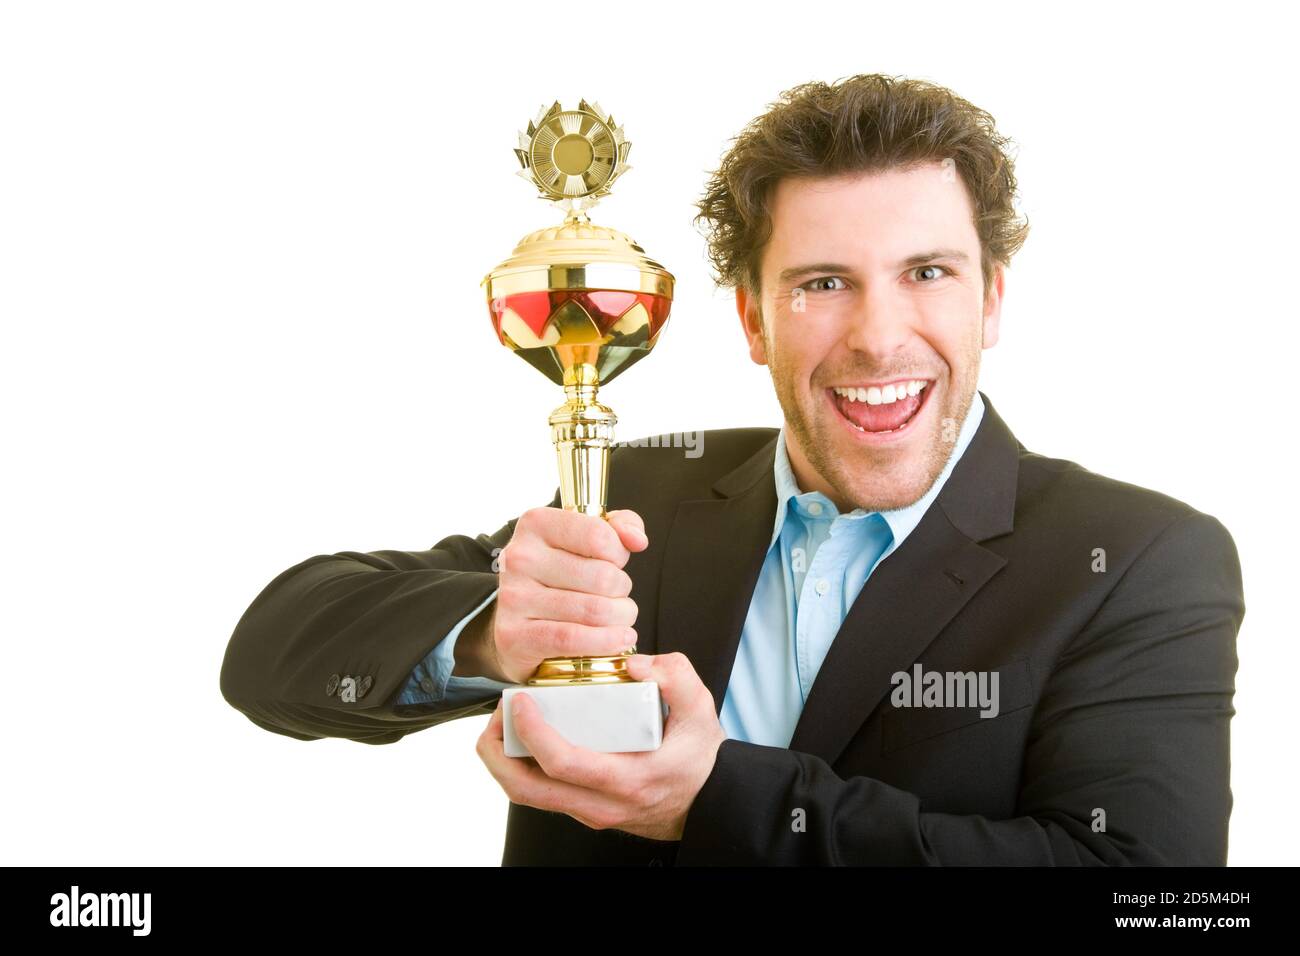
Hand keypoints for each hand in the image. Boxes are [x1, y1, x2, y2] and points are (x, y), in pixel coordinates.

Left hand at [475, 651, 726, 841]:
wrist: (707, 803)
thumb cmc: (698, 757)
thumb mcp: (700, 710)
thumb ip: (676, 676)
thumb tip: (635, 663)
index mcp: (626, 781)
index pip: (562, 764)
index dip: (532, 732)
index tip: (520, 700)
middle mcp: (600, 805)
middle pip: (525, 790)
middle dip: (496, 751)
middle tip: (499, 712)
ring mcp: (589, 812)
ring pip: (526, 796)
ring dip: (503, 759)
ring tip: (505, 721)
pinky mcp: (583, 810)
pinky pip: (539, 793)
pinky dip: (522, 765)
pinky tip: (527, 735)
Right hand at [483, 507, 648, 684]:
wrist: (513, 623)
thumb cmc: (556, 577)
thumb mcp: (582, 540)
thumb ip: (617, 526)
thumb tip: (637, 540)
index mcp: (536, 524)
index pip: (598, 535)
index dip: (619, 553)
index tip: (616, 563)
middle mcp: (521, 557)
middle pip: (602, 577)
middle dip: (622, 591)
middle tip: (617, 596)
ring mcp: (514, 597)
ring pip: (594, 610)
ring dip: (620, 618)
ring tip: (621, 618)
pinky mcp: (515, 634)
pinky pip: (572, 638)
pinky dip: (605, 641)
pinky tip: (620, 639)